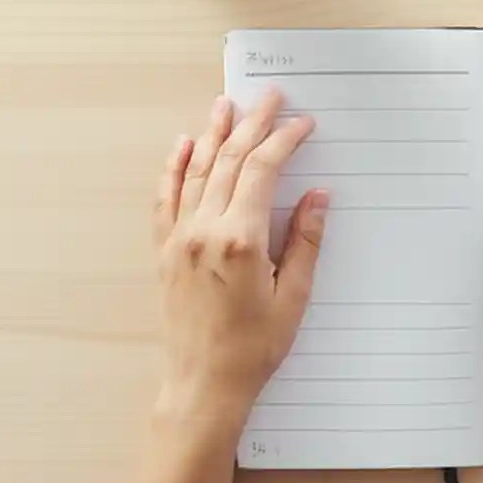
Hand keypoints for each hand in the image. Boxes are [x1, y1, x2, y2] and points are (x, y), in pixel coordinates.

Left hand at [152, 92, 327, 430]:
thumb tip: (318, 197)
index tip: (303, 124)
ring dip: (212, 133)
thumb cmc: (252, 348)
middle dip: (252, 123)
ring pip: (196, 170)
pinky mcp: (165, 251)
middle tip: (269, 98)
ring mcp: (180, 238)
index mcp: (240, 239)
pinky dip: (173, 167)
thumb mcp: (294, 296)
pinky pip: (165, 197)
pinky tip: (181, 146)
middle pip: (230, 160)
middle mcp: (205, 230)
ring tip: (225, 104)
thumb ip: (305, 240)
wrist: (203, 384)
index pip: (263, 171)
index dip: (285, 141)